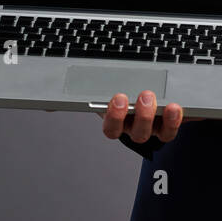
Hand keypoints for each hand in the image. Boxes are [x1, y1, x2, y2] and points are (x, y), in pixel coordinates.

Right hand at [47, 90, 202, 143]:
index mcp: (117, 120)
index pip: (110, 129)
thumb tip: (46, 104)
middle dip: (137, 116)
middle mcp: (134, 128)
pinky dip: (174, 119)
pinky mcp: (172, 124)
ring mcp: (153, 128)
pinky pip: (172, 130)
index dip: (113, 117)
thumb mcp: (104, 87)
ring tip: (154, 97)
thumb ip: (81, 91)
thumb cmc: (128, 88)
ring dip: (153, 117)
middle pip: (133, 133)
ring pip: (153, 134)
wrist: (161, 91)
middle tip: (141, 95)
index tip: (116, 98)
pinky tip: (175, 105)